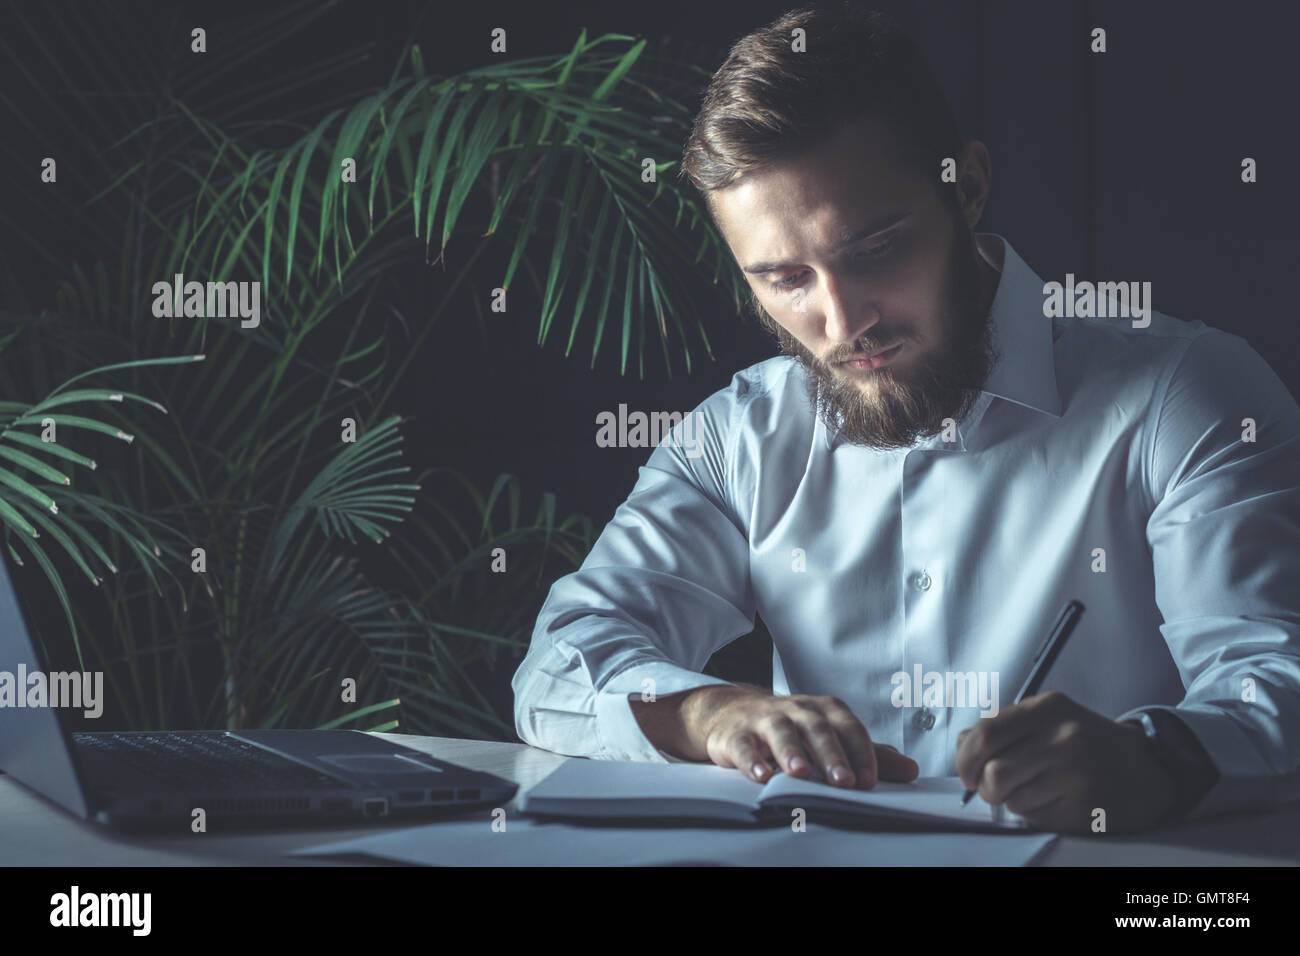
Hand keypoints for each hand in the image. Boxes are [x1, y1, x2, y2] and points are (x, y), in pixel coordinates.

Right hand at [688, 686, 919, 788]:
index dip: (861, 753)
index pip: (849, 728)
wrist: (734, 713)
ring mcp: (765, 719)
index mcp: (825, 710)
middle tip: (844, 782)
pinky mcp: (736, 734)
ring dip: (792, 752)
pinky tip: (761, 776)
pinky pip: (743, 745)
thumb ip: (868, 754)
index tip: (870, 782)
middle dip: (832, 755)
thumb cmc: (792, 728)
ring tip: (801, 774)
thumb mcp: (831, 736)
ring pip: (781, 732)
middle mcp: (797, 710)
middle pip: (817, 729)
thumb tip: (912, 771)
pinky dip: (752, 759)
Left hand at [954, 690, 1175, 832]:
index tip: (966, 773)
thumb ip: (1002, 727)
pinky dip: (1034, 814)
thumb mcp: (1048, 719)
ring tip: (1036, 789)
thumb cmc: (1087, 743)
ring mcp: (1077, 773)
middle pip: (994, 772)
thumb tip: (961, 748)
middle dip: (985, 787)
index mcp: (1048, 708)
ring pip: (1012, 799)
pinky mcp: (1084, 807)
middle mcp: (1063, 737)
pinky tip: (1055, 800)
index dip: (965, 759)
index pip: (986, 734)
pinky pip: (1034, 818)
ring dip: (1013, 801)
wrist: (1146, 770)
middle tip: (992, 788)